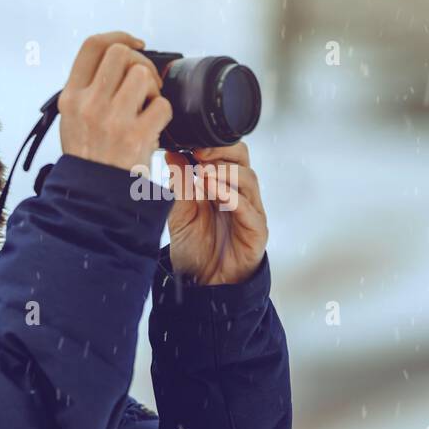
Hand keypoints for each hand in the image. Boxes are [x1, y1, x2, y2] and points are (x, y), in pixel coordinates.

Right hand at [57, 31, 171, 172]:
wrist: (92, 197)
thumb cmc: (87, 158)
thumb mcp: (72, 119)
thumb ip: (88, 89)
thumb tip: (118, 62)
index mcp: (71, 96)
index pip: (93, 46)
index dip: (118, 35)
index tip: (134, 43)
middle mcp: (89, 103)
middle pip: (121, 53)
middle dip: (140, 62)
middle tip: (145, 82)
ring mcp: (112, 119)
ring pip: (143, 74)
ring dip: (153, 87)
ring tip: (148, 106)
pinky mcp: (136, 135)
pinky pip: (162, 105)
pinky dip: (164, 112)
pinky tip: (155, 125)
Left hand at [164, 141, 268, 285]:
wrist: (201, 283)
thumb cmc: (194, 248)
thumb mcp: (180, 212)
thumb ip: (179, 184)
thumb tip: (172, 153)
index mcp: (222, 186)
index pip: (228, 155)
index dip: (214, 147)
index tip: (192, 145)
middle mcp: (239, 195)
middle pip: (243, 161)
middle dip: (223, 153)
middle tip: (200, 154)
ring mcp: (250, 212)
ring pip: (249, 181)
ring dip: (226, 174)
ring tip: (204, 174)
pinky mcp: (256, 232)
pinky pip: (251, 211)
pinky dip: (234, 199)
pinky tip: (218, 195)